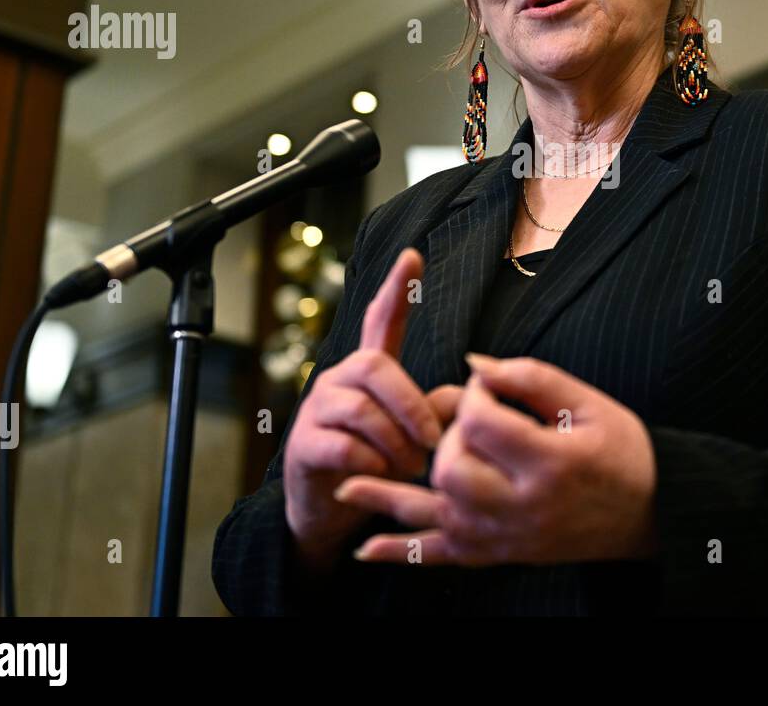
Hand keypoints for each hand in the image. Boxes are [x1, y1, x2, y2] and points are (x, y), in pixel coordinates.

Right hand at [282, 248, 461, 573]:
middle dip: (410, 403)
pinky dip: (371, 461)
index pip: (381, 321)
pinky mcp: (303, 446)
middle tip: (433, 441)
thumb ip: (439, 410)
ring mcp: (317, 411)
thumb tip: (464, 395)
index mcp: (369, 372)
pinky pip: (343, 444)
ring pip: (361, 408)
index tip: (412, 255)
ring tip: (411, 466)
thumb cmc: (380, 464)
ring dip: (395, 441)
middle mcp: (340, 381)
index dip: (396, 289)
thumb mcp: (415, 435)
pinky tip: (381, 473)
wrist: (329, 512)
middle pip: (373, 365)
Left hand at [337, 353, 657, 566]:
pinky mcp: (499, 553)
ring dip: (389, 497)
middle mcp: (522, 505)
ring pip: (435, 513)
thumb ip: (528, 378)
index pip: (481, 422)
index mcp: (549, 462)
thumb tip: (471, 367)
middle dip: (442, 436)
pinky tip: (364, 550)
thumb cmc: (622, 450)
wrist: (649, 513)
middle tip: (462, 418)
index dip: (476, 394)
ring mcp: (507, 536)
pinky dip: (401, 554)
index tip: (489, 385)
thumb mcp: (589, 402)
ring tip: (346, 485)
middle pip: (449, 468)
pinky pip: (442, 557)